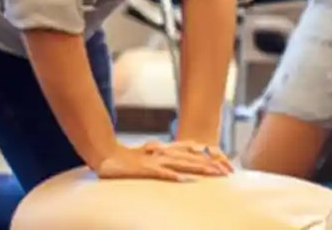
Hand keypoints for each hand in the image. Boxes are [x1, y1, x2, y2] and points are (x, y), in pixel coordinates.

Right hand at [94, 141, 230, 181]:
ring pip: (180, 164)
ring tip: (212, 173)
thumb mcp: (146, 156)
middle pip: (190, 159)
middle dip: (209, 165)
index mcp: (163, 152)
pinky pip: (159, 172)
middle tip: (226, 172)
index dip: (206, 158)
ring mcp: (153, 161)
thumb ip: (160, 156)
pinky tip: (182, 179)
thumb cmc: (126, 159)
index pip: (189, 153)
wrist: (105, 155)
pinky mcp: (143, 169)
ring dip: (196, 168)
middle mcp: (161, 154)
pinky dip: (170, 175)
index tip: (223, 165)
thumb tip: (174, 165)